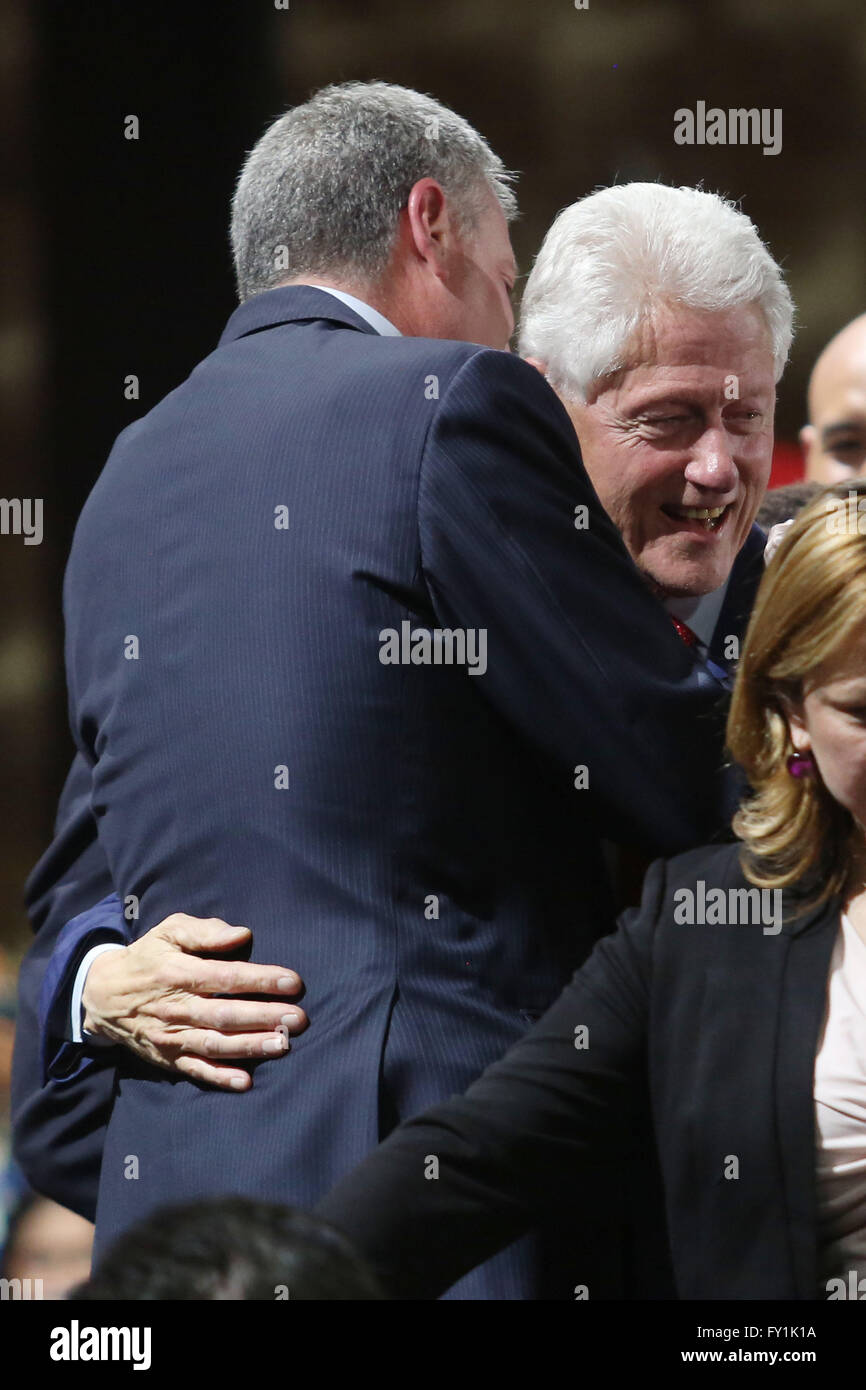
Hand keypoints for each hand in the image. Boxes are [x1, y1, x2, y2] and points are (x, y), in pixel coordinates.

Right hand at [81, 914, 306, 1089]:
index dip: (260, 980)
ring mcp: (171, 1036)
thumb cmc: (148, 957)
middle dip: (264, 1017)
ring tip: (283, 1045)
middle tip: (299, 1019)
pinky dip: (220, 1078)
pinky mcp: (167, 1058)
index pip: (225, 976)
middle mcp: (175, 1007)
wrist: (102, 995)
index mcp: (178, 972)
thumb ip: (205, 931)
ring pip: (215, 1044)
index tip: (293, 982)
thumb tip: (242, 935)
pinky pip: (196, 1070)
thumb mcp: (169, 931)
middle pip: (225, 1014)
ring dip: (250, 1046)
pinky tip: (245, 1081)